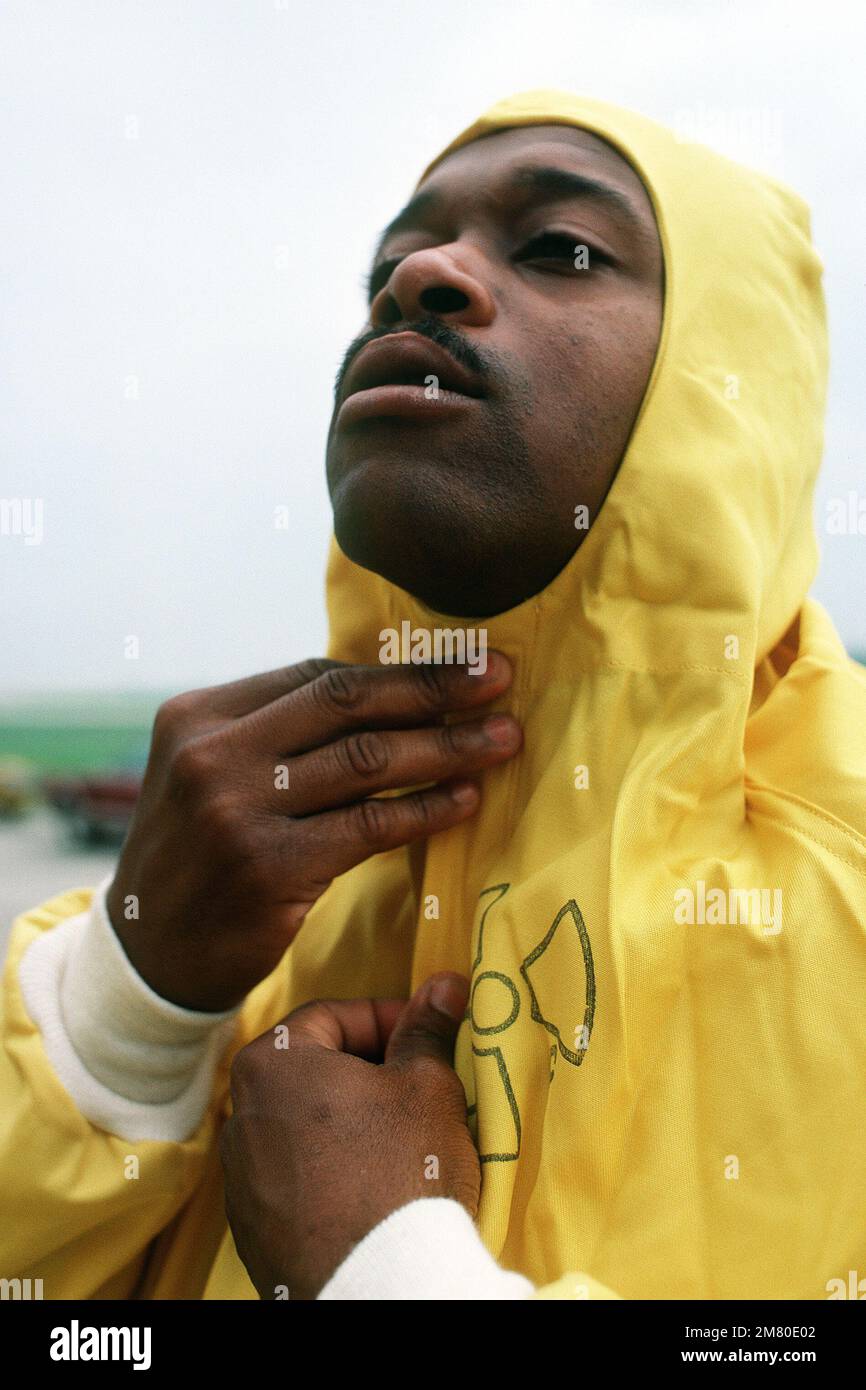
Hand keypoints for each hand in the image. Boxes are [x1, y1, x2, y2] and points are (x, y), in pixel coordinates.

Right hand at [106, 657, 519, 1008]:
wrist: (147, 958)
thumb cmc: (200, 857)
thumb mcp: (211, 775)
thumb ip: (277, 733)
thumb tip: (392, 692)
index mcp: (198, 715)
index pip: (316, 676)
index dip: (397, 669)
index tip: (461, 663)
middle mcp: (212, 754)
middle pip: (346, 703)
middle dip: (434, 687)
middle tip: (500, 677)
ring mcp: (236, 812)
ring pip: (367, 761)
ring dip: (448, 747)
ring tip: (504, 739)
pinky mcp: (269, 870)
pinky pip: (370, 827)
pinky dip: (426, 809)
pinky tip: (466, 800)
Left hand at [219, 972, 477, 1300]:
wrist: (376, 1286)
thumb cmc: (401, 1170)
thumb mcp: (427, 1085)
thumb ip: (427, 1029)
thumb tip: (444, 983)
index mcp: (270, 1062)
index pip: (333, 1015)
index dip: (389, 1019)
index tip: (428, 1038)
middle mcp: (239, 1114)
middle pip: (313, 1068)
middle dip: (369, 1070)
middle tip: (421, 1086)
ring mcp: (239, 1177)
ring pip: (303, 1124)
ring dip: (349, 1121)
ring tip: (401, 1140)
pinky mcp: (251, 1228)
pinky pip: (295, 1177)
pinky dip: (331, 1170)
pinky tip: (374, 1188)